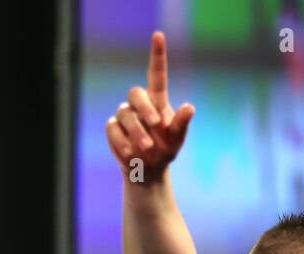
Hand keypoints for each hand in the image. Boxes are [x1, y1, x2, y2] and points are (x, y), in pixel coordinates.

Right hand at [105, 31, 195, 178]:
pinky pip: (113, 129)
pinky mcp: (113, 128)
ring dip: (136, 131)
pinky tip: (130, 153)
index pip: (156, 74)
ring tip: (147, 148)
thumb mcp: (176, 138)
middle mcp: (140, 104)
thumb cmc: (165, 149)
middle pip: (136, 93)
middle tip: (156, 124)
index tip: (158, 35)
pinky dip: (122, 142)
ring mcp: (125, 115)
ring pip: (124, 114)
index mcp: (157, 101)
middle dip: (145, 108)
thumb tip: (190, 107)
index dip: (157, 54)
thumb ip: (181, 123)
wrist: (148, 169)